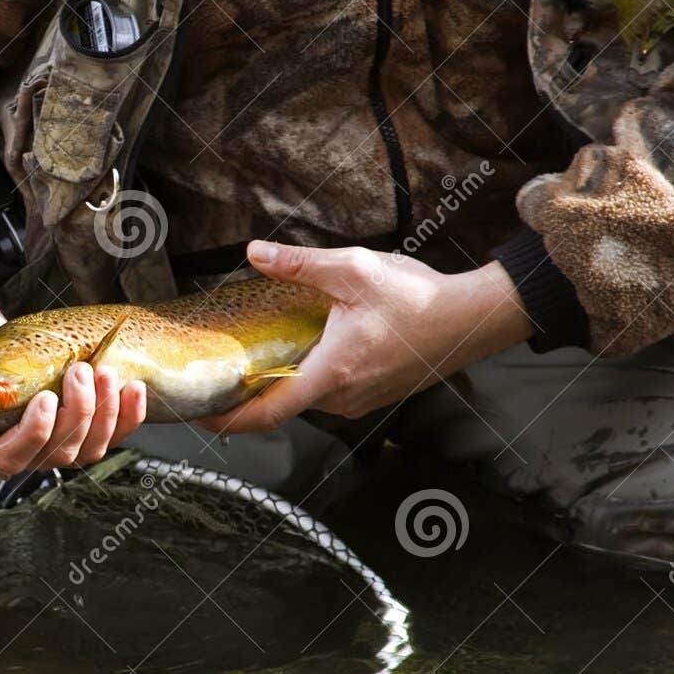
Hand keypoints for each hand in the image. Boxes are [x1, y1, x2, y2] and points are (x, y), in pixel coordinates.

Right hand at [0, 293, 146, 475]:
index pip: (10, 456)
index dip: (32, 434)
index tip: (45, 398)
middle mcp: (21, 449)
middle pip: (57, 453)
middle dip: (76, 413)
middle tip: (79, 370)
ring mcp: (54, 445)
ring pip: (88, 449)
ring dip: (104, 414)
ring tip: (104, 371)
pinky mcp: (82, 432)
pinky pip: (111, 437)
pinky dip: (127, 417)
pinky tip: (132, 388)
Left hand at [202, 241, 533, 432]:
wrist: (473, 319)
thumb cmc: (419, 297)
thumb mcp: (352, 270)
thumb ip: (299, 264)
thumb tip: (255, 252)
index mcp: (332, 373)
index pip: (269, 413)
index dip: (230, 421)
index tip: (200, 418)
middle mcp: (344, 398)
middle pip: (282, 406)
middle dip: (249, 395)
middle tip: (217, 376)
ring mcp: (361, 401)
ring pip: (306, 399)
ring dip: (280, 384)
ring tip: (253, 360)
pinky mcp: (374, 396)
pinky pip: (328, 394)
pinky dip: (307, 379)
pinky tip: (299, 353)